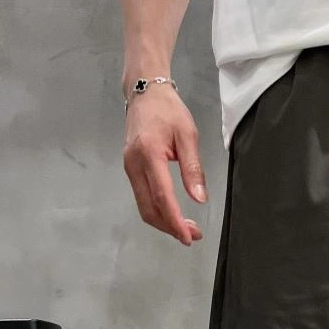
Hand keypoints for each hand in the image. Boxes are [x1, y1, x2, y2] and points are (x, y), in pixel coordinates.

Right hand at [123, 84, 206, 245]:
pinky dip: (157, 211)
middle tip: (192, 235)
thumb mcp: (188, 135)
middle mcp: (134, 164)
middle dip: (170, 227)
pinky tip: (172, 214)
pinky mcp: (130, 169)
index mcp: (149, 154)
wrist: (144, 91)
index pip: (162, 197)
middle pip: (149, 209)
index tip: (188, 236)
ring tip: (186, 228)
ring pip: (144, 206)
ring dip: (164, 222)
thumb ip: (193, 169)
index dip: (175, 221)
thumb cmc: (167, 110)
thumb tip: (199, 198)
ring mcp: (129, 168)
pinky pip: (142, 197)